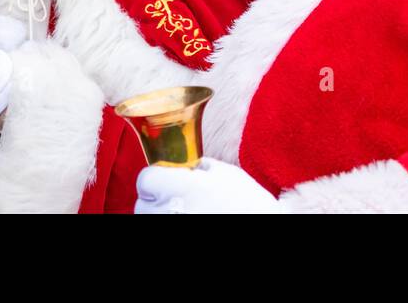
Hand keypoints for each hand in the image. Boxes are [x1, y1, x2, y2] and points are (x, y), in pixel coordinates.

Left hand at [134, 158, 285, 213]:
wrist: (264, 228)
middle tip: (180, 198)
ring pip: (150, 218)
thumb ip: (201, 167)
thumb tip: (189, 167)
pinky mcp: (172, 241)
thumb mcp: (227, 174)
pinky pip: (163, 227)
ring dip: (163, 213)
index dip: (157, 177)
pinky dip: (172, 222)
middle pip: (143, 202)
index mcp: (181, 187)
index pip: (146, 179)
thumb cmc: (247, 205)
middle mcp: (170, 211)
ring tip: (187, 212)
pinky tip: (190, 218)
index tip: (168, 179)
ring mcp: (170, 227)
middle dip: (158, 198)